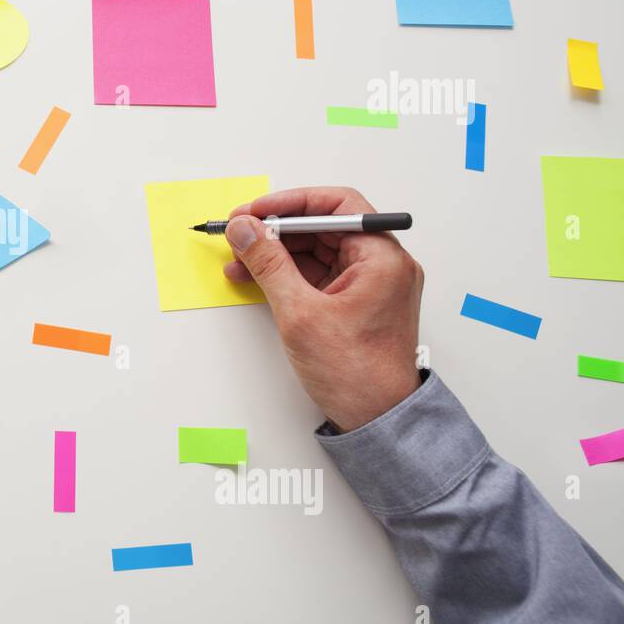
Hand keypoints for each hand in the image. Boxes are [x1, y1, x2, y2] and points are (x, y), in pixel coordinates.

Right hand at [223, 187, 423, 432]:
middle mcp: (383, 265)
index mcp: (382, 258)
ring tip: (240, 261)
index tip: (255, 212)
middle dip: (278, 230)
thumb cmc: (355, 373)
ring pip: (319, 251)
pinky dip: (289, 274)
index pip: (337, 205)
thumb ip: (268, 263)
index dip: (290, 203)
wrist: (377, 419)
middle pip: (325, 227)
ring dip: (278, 254)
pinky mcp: (358, 303)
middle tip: (239, 235)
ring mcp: (372, 285)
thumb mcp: (299, 312)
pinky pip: (320, 275)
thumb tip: (245, 230)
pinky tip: (258, 279)